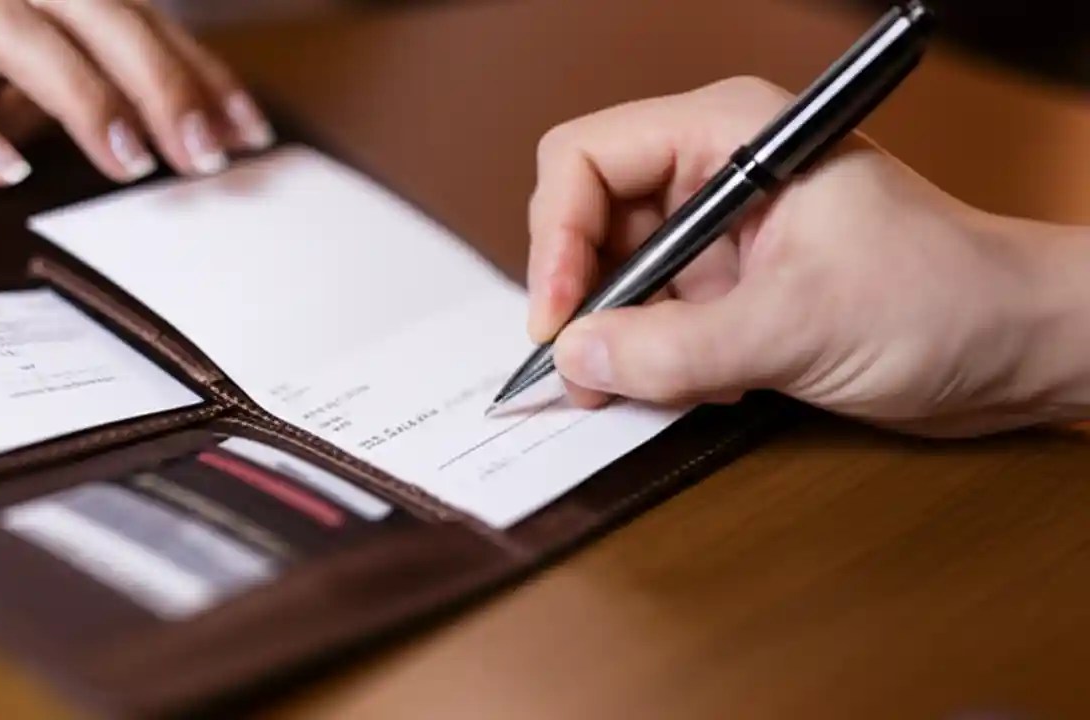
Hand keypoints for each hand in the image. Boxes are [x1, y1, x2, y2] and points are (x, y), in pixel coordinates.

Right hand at [0, 0, 273, 185]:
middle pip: (78, 3)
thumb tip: (182, 139)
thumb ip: (79, 112)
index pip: (123, 16)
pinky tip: (4, 170)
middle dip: (156, 76)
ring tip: (129, 161)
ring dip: (79, 95)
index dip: (194, 68)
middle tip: (204, 154)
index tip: (247, 133)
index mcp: (6, 8)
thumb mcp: (10, 114)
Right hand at [528, 77, 1089, 436]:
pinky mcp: (734, 290)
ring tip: (679, 382)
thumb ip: (678, 348)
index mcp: (729, 136)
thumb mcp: (801, 326)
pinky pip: (656, 323)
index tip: (558, 317)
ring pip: (618, 282)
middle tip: (584, 369)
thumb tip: (578, 358)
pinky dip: (662, 364)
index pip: (588, 159)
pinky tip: (717, 386)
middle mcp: (716, 177)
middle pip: (590, 222)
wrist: (1018, 350)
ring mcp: (723, 237)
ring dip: (627, 342)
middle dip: (585, 299)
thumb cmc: (947, 299)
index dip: (557, 237)